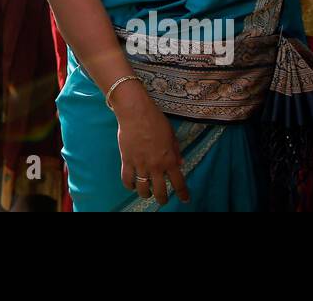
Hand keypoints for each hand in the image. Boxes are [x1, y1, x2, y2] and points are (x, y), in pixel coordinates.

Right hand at [112, 80, 190, 205]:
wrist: (136, 112)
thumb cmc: (156, 121)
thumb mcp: (172, 136)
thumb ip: (176, 152)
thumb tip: (180, 164)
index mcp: (169, 160)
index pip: (179, 183)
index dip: (183, 194)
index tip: (185, 200)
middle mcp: (155, 166)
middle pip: (160, 191)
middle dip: (163, 199)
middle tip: (163, 200)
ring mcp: (140, 165)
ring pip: (143, 189)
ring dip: (146, 194)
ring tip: (147, 193)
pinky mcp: (126, 160)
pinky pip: (127, 179)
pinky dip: (130, 185)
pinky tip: (132, 186)